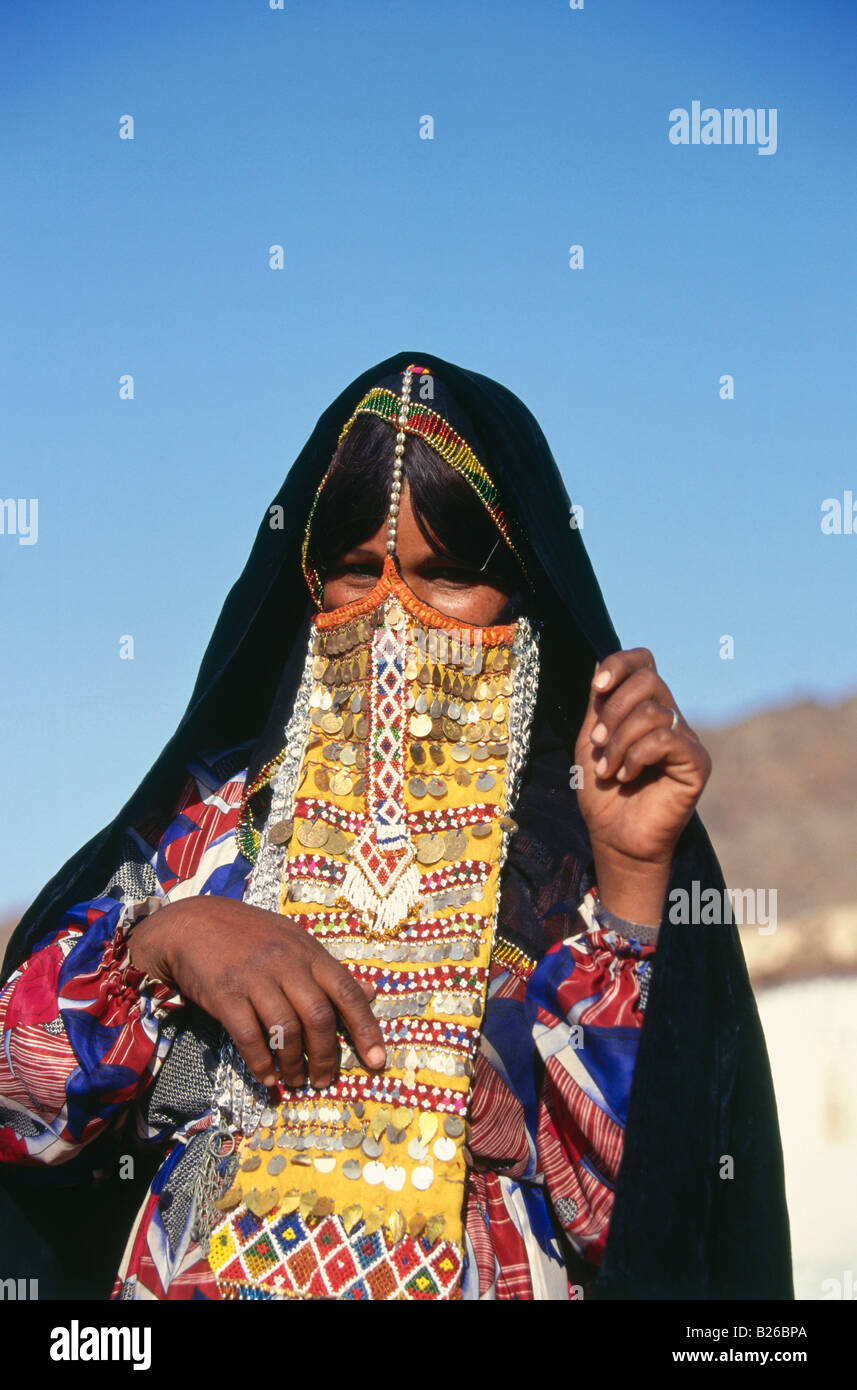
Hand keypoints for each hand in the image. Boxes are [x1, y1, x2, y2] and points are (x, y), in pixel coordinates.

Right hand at [128, 896, 385, 1089]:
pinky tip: (268, 1078)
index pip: (346, 992)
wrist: (192, 924)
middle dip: (326, 1056)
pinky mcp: (225, 994)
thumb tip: (370, 992)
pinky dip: (261, 1063)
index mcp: (308, 951)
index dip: (366, 1029)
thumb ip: (329, 970)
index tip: (378, 1061)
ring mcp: (254, 978)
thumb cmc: (250, 935)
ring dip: (294, 1064)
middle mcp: (285, 963)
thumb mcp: (295, 942)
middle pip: (318, 1017)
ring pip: (286, 1030)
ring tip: (296, 1081)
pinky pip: (248, 1036)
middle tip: (325, 1080)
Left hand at [575, 648, 711, 917]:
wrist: (615, 838)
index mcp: (645, 708)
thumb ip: (599, 704)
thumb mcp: (592, 741)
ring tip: (609, 770)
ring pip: (653, 712)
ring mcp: (685, 739)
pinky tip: (627, 776)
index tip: (596, 688)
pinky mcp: (697, 763)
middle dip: (613, 710)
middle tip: (598, 743)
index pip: (644, 662)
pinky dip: (637, 756)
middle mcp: (670, 718)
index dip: (620, 664)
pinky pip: (666, 739)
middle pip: (648, 679)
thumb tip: (600, 664)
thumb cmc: (602, 794)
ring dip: (619, 742)